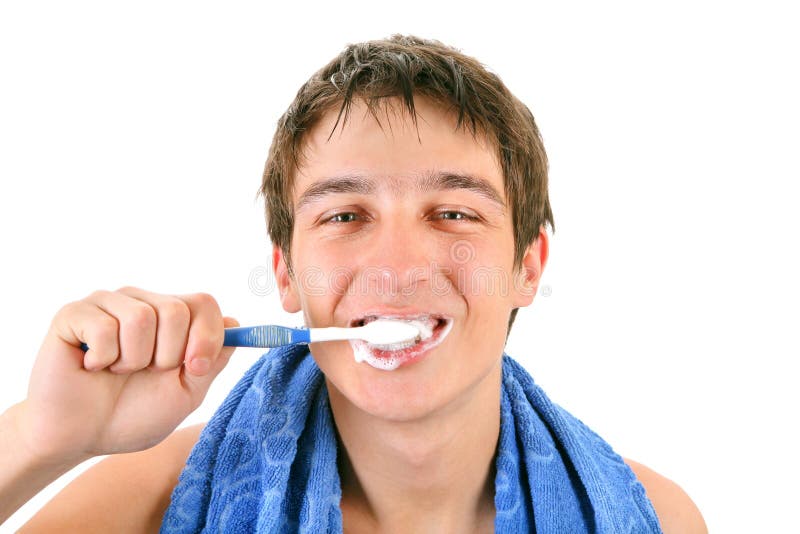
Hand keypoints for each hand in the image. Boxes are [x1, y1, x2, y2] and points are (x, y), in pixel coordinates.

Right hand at [16, 287, 237, 464]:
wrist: (80, 437)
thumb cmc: (131, 415)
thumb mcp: (185, 393)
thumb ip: (212, 361)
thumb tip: (235, 324)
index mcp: (172, 319)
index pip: (204, 303)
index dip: (207, 336)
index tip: (194, 368)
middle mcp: (143, 303)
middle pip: (177, 309)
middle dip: (168, 355)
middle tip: (145, 373)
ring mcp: (108, 304)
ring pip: (142, 317)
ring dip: (133, 360)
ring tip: (116, 371)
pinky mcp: (75, 313)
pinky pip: (104, 327)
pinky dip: (103, 359)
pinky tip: (92, 367)